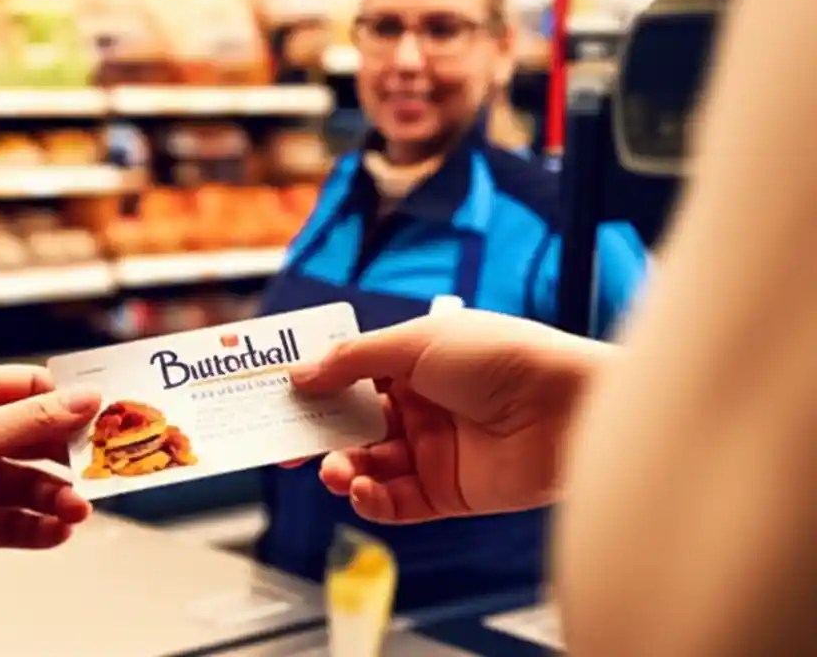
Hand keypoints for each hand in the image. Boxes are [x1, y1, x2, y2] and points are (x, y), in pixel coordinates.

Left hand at [0, 366, 100, 635]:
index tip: (109, 412)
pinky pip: (17, 523)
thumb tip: (85, 397)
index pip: (31, 389)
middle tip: (104, 467)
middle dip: (70, 456)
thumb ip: (32, 422)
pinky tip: (56, 531)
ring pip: (31, 485)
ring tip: (76, 510)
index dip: (70, 401)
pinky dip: (40, 528)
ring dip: (58, 498)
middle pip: (38, 440)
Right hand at [289, 310, 609, 523]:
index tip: (277, 400)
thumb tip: (300, 375)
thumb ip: (352, 360)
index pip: (350, 377)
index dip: (314, 388)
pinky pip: (396, 503)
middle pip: (352, 425)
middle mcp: (421, 407)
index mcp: (413, 363)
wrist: (567, 409)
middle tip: (286, 447)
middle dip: (318, 436)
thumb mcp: (415, 342)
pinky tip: (363, 491)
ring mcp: (434, 451)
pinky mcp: (448, 492)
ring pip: (368, 466)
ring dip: (342, 469)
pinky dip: (372, 500)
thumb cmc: (500, 358)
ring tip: (335, 470)